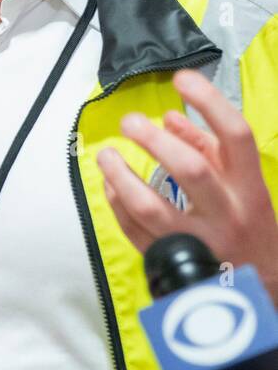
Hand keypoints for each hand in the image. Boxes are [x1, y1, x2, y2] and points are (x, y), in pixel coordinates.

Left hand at [96, 69, 277, 298]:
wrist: (261, 291)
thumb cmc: (247, 226)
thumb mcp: (243, 186)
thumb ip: (209, 148)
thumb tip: (170, 115)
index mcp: (250, 188)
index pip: (236, 136)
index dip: (210, 103)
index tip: (182, 78)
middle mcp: (228, 213)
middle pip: (190, 169)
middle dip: (153, 141)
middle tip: (129, 122)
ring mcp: (199, 241)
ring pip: (152, 207)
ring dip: (121, 176)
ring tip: (106, 155)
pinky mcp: (172, 261)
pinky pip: (135, 229)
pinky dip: (116, 203)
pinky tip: (110, 184)